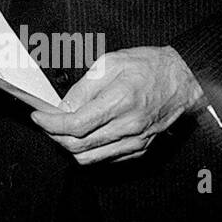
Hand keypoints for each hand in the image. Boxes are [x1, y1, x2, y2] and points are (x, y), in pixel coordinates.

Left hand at [31, 46, 203, 164]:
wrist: (183, 79)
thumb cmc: (148, 66)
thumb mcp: (109, 63)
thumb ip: (83, 88)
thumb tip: (62, 107)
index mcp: (120, 102)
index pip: (75, 125)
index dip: (50, 124)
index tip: (38, 117)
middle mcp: (128, 126)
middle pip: (79, 146)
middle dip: (54, 136)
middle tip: (47, 123)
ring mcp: (136, 141)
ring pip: (90, 158)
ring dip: (69, 147)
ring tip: (63, 129)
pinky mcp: (140, 148)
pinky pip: (106, 158)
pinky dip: (89, 150)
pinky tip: (84, 134)